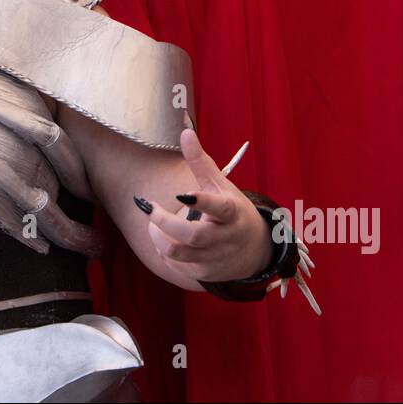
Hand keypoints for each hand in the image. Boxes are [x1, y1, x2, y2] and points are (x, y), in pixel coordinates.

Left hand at [138, 129, 272, 282]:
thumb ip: (201, 161)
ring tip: (152, 226)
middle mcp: (225, 237)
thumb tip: (185, 130)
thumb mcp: (220, 185)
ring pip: (179, 254)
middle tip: (148, 207)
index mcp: (231, 212)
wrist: (254, 250)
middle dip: (165, 222)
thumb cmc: (231, 210)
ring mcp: (215, 257)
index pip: (219, 208)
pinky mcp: (205, 273)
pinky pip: (177, 266)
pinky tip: (164, 240)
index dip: (201, 202)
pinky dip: (165, 252)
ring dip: (159, 238)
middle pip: (192, 235)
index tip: (183, 194)